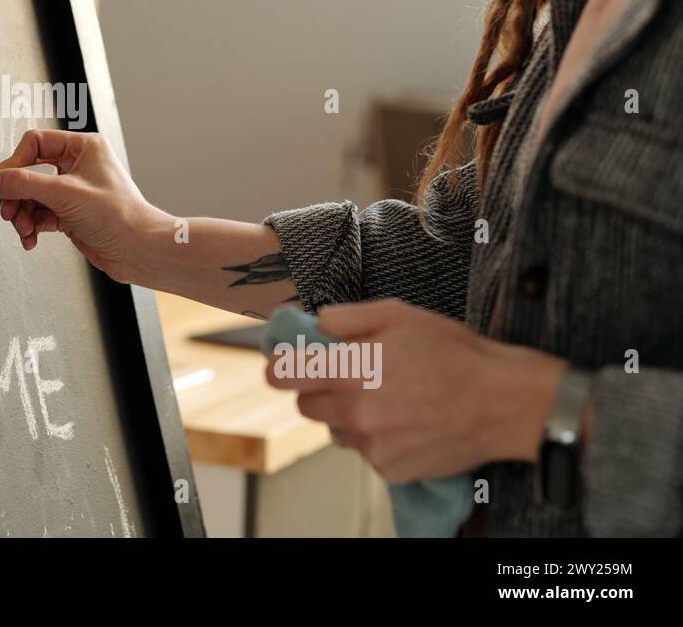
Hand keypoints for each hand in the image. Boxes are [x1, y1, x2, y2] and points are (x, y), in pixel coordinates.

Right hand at [0, 129, 168, 283]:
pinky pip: (39, 214)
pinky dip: (31, 226)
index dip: (13, 163)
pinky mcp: (69, 214)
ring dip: (21, 214)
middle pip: (29, 173)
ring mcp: (72, 191)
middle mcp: (77, 166)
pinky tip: (31, 237)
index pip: (35, 144)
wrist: (139, 251)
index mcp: (83, 147)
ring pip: (31, 196)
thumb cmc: (120, 216)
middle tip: (8, 210)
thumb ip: (24, 185)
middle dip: (16, 195)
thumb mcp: (65, 194)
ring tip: (23, 228)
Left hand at [264, 299, 565, 482]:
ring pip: (335, 431)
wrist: (503, 402)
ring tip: (385, 400)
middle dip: (318, 390)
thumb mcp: (399, 314)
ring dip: (347, 417)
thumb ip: (346, 317)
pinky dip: (377, 440)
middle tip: (349, 377)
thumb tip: (313, 323)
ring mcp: (373, 445)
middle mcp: (355, 412)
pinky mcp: (391, 469)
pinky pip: (366, 452)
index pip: (283, 375)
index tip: (285, 364)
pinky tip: (406, 422)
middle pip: (305, 405)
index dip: (280, 366)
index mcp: (351, 370)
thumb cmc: (453, 353)